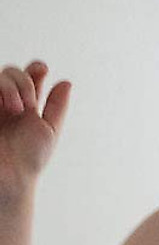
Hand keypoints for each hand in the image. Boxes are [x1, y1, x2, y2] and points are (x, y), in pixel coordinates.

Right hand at [0, 61, 70, 204]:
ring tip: (18, 108)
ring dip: (12, 86)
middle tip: (29, 103)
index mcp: (24, 107)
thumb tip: (66, 82)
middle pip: (12, 73)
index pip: (29, 79)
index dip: (35, 69)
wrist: (9, 174)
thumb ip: (57, 106)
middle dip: (24, 80)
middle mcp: (6, 103)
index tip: (42, 70)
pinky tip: (6, 106)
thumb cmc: (28, 159)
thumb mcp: (49, 130)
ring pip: (0, 76)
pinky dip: (0, 90)